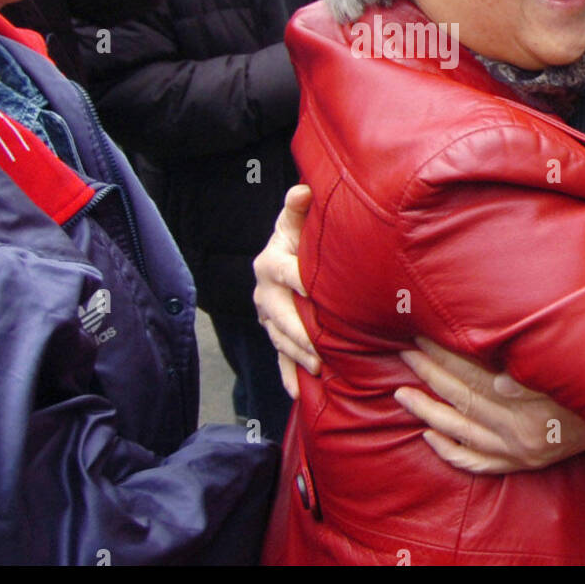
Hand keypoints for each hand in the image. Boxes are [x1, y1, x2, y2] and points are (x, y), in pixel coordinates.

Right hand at [253, 185, 317, 397]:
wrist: (279, 255)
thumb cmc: (295, 235)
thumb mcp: (294, 221)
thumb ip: (298, 208)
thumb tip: (303, 190)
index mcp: (270, 263)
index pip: (287, 274)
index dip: (302, 282)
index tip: (318, 292)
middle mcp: (264, 291)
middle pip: (281, 316)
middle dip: (299, 334)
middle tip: (320, 350)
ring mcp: (267, 315)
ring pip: (279, 339)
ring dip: (297, 356)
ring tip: (317, 369)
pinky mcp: (272, 332)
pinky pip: (278, 357)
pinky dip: (287, 375)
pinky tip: (299, 393)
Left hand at [393, 336, 584, 473]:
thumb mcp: (568, 369)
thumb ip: (533, 373)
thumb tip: (499, 379)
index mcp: (530, 406)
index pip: (474, 377)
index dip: (445, 355)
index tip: (423, 335)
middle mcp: (520, 433)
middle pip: (463, 401)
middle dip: (430, 375)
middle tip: (405, 353)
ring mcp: (519, 451)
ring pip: (462, 433)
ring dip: (429, 412)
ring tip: (402, 393)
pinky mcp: (523, 462)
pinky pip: (478, 463)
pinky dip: (452, 451)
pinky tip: (430, 435)